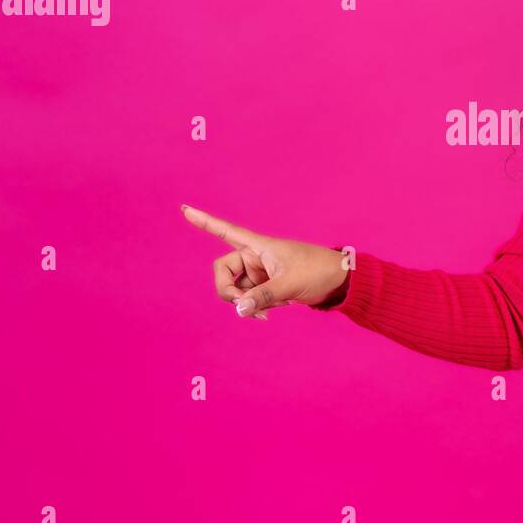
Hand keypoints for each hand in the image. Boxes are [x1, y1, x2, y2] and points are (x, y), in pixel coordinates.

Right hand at [180, 204, 349, 319]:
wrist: (338, 281)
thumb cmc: (317, 271)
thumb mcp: (290, 284)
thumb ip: (263, 296)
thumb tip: (239, 310)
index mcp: (258, 245)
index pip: (226, 231)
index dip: (204, 221)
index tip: (184, 209)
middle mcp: (253, 257)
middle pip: (222, 273)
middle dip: (229, 292)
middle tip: (247, 306)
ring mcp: (257, 274)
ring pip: (233, 291)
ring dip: (244, 304)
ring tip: (268, 312)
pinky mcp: (264, 287)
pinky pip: (246, 300)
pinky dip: (252, 308)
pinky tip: (270, 313)